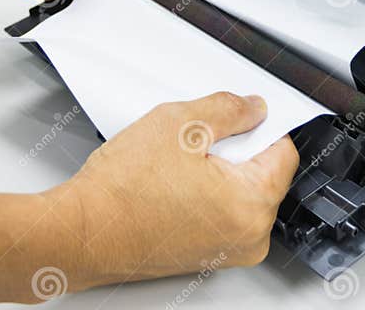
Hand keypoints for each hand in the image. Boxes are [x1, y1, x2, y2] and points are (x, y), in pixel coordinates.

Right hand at [55, 92, 299, 286]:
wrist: (80, 234)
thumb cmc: (120, 193)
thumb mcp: (180, 124)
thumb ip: (229, 109)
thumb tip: (254, 109)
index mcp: (251, 206)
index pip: (284, 151)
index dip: (261, 126)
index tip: (241, 117)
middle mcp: (248, 237)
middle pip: (265, 172)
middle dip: (238, 149)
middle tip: (198, 141)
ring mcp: (228, 251)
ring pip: (243, 192)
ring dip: (221, 171)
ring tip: (181, 164)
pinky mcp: (208, 256)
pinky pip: (224, 212)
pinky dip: (209, 193)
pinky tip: (176, 184)